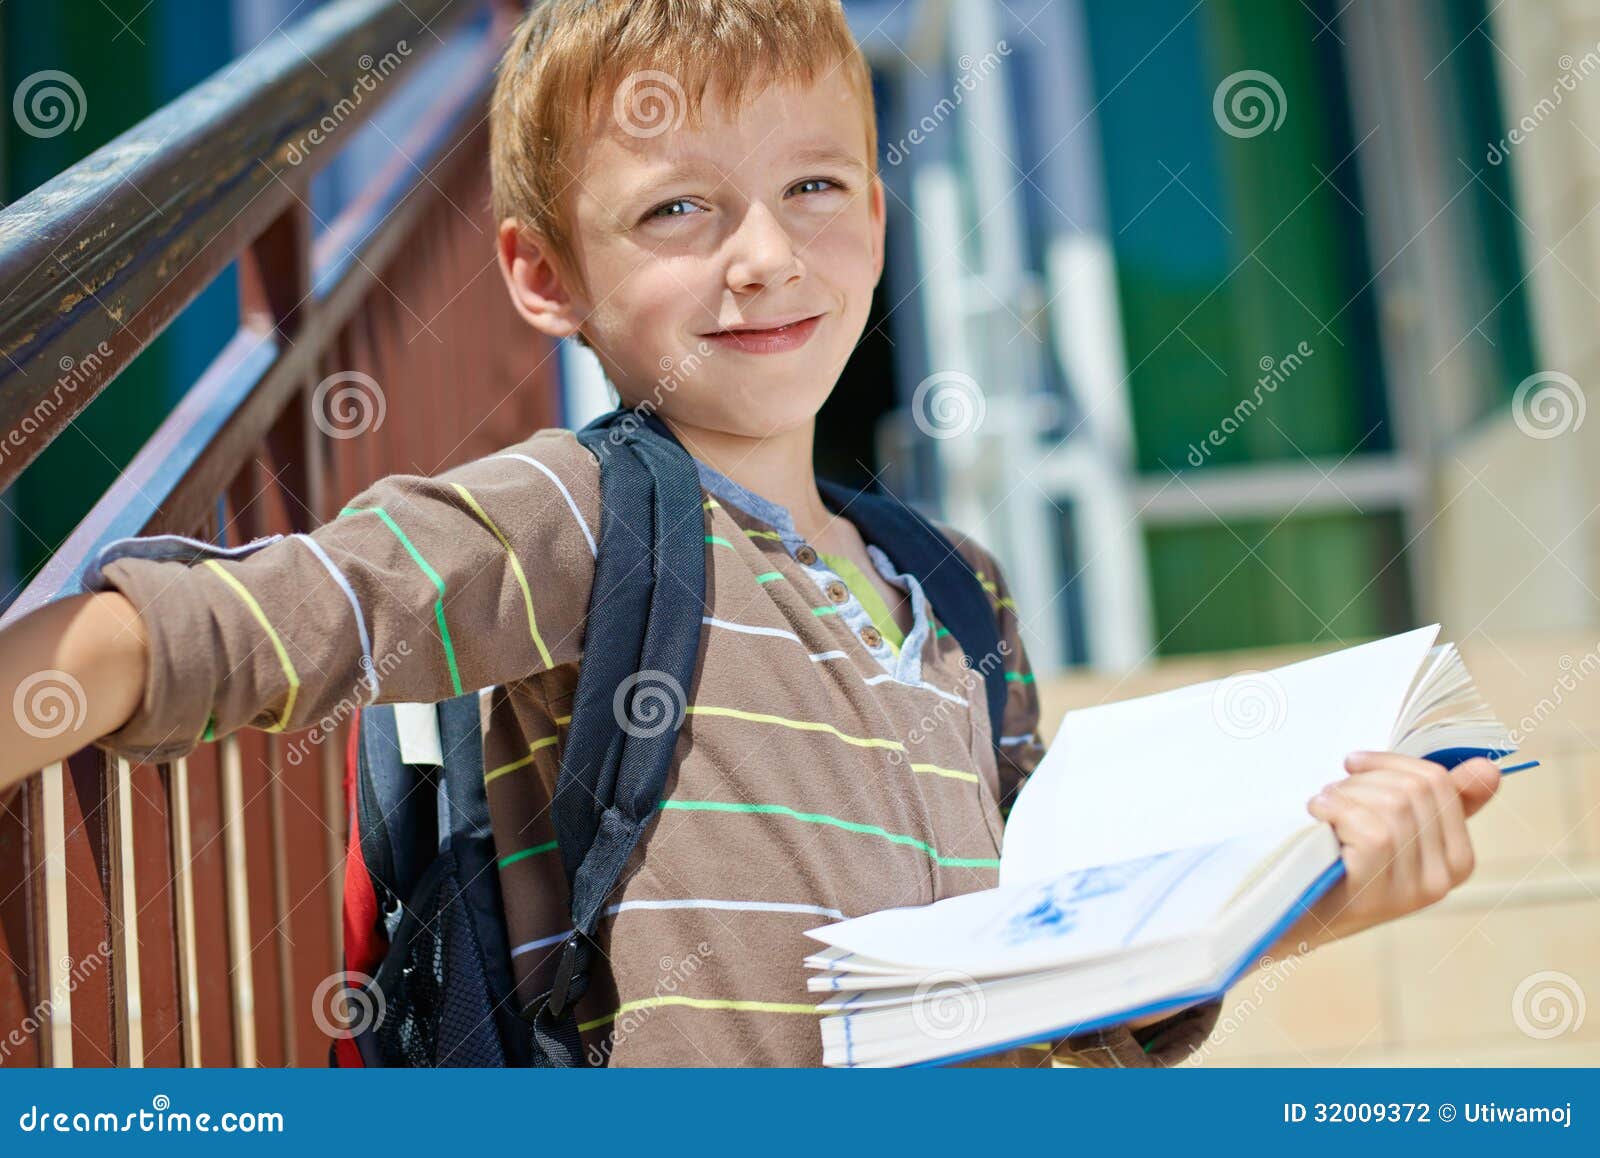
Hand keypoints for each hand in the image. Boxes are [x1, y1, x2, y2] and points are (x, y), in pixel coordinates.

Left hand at [1298, 751, 1501, 947]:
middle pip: (1414, 790)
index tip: (1355, 764)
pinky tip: (1318, 815)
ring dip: (1346, 794)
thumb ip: (1439, 802)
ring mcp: (1414, 889)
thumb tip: (1488, 768)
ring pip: (1392, 805)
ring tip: (1324, 805)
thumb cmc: (1346, 867)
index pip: (1439, 783)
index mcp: (1459, 858)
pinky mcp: (1379, 891)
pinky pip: (1370, 828)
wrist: (1301, 916)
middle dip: (1365, 779)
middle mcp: (1445, 877)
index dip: (1391, 763)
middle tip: (1334, 791)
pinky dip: (1335, 809)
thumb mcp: (1395, 833)